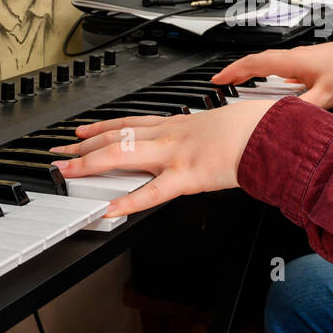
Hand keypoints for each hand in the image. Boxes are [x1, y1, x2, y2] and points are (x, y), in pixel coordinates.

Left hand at [50, 100, 276, 217]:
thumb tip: (209, 139)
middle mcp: (172, 135)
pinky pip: (152, 192)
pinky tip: (109, 209)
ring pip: (124, 154)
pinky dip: (128, 202)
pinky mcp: (188, 176)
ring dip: (90, 163)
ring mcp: (176, 154)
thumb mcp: (227, 122)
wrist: (273, 131)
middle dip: (84, 146)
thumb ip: (210, 133)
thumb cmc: (257, 126)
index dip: (103, 128)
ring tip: (67, 172)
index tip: (82, 132)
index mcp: (181, 124)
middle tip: (60, 153)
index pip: (132, 123)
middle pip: (117, 136)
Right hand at [212, 38, 332, 109]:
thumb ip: (303, 109)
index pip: (253, 64)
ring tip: (241, 85)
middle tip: (222, 83)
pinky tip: (275, 88)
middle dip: (237, 72)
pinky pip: (282, 69)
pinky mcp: (310, 64)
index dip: (232, 72)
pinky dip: (270, 77)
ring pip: (270, 65)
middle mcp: (294, 58)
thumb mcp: (326, 96)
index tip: (217, 79)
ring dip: (253, 74)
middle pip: (257, 62)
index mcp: (292, 62)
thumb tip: (285, 120)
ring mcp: (302, 60)